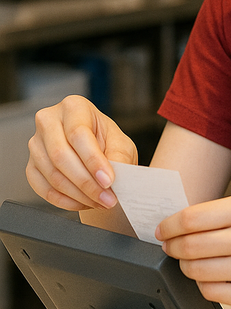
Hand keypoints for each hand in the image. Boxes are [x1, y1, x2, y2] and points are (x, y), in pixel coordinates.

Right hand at [26, 95, 136, 210]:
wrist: (95, 154)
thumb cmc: (107, 143)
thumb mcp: (121, 144)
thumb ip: (119, 157)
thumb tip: (112, 175)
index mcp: (73, 106)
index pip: (78, 133)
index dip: (93, 160)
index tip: (109, 180)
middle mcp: (49, 120)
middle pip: (61, 155)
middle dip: (87, 183)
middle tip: (107, 198)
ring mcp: (36, 144)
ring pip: (52, 174)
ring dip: (79, 194)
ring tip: (100, 201)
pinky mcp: (30, 166)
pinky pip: (43, 188)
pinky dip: (65, 201)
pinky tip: (83, 202)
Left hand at [156, 193, 230, 308]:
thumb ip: (221, 214)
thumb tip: (178, 224)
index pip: (192, 218)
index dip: (169, 226)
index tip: (162, 231)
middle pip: (190, 246)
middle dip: (172, 248)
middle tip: (170, 247)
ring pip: (196, 271)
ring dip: (187, 267)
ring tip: (193, 261)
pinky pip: (211, 292)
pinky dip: (204, 284)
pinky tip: (213, 276)